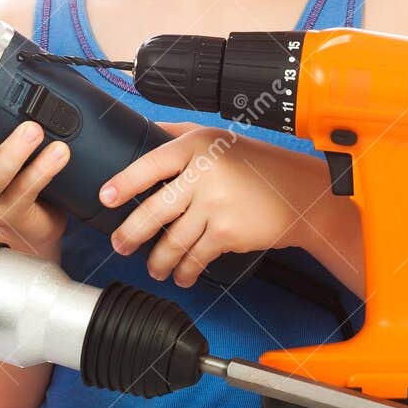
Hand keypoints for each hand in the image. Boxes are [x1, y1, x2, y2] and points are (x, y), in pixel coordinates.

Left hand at [99, 122, 331, 287]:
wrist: (300, 193)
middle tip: (119, 244)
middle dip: (131, 233)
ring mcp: (216, 204)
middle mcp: (205, 173)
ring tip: (153, 267)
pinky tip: (181, 275)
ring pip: (173, 239)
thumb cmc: (257, 165)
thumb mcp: (218, 137)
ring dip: (158, 260)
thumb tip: (144, 131)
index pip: (152, 163)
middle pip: (156, 209)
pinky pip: (196, 256)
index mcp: (198, 146)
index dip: (125, 182)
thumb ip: (181, 134)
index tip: (106, 197)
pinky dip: (185, 270)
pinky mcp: (228, 232)